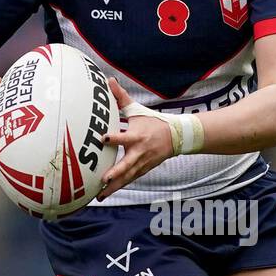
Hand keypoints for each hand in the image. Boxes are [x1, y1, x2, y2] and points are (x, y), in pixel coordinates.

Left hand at [96, 77, 173, 200]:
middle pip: (127, 164)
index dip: (114, 138)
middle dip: (116, 173)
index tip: (103, 138)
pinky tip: (105, 194)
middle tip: (103, 179)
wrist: (176, 137)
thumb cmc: (152, 122)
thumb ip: (121, 97)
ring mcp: (142, 164)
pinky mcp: (143, 170)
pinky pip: (129, 180)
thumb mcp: (137, 110)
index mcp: (137, 136)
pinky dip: (118, 187)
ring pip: (127, 177)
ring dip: (114, 187)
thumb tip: (109, 80)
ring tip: (99, 196)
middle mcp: (139, 152)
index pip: (124, 137)